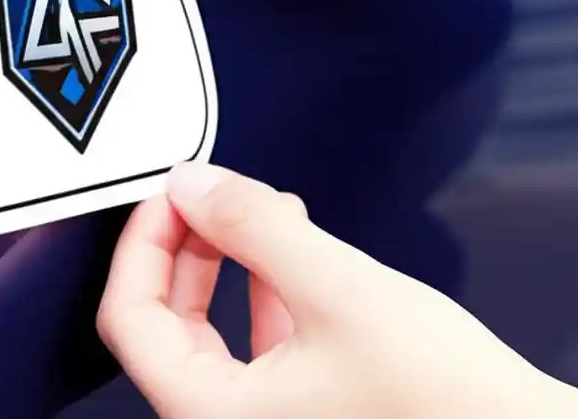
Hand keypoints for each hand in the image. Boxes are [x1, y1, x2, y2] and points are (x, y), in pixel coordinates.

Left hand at [98, 163, 577, 418]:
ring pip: (211, 335)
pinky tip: (295, 251)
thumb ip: (254, 227)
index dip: (142, 243)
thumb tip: (190, 183)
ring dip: (229, 264)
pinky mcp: (306, 416)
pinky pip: (257, 350)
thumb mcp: (338, 288)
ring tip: (260, 209)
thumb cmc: (447, 398)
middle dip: (185, 248)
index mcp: (211, 414)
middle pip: (164, 326)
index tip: (170, 191)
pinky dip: (266, 294)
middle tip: (207, 194)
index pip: (130, 319)